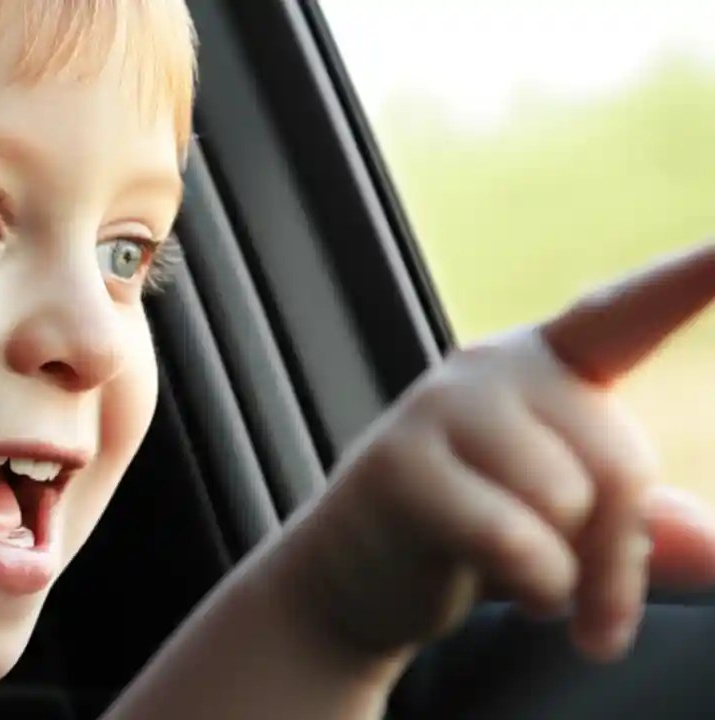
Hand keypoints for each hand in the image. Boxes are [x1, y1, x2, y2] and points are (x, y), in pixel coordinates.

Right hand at [284, 242, 714, 664]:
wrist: (355, 577)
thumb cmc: (471, 541)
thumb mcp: (571, 533)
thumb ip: (641, 530)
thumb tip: (713, 546)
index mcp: (547, 367)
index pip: (624, 312)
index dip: (686, 277)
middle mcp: (494, 368)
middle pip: (617, 460)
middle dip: (617, 557)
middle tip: (597, 617)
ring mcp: (439, 407)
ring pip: (567, 500)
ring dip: (562, 577)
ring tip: (523, 580)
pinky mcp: (399, 463)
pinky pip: (516, 539)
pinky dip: (529, 587)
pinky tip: (490, 585)